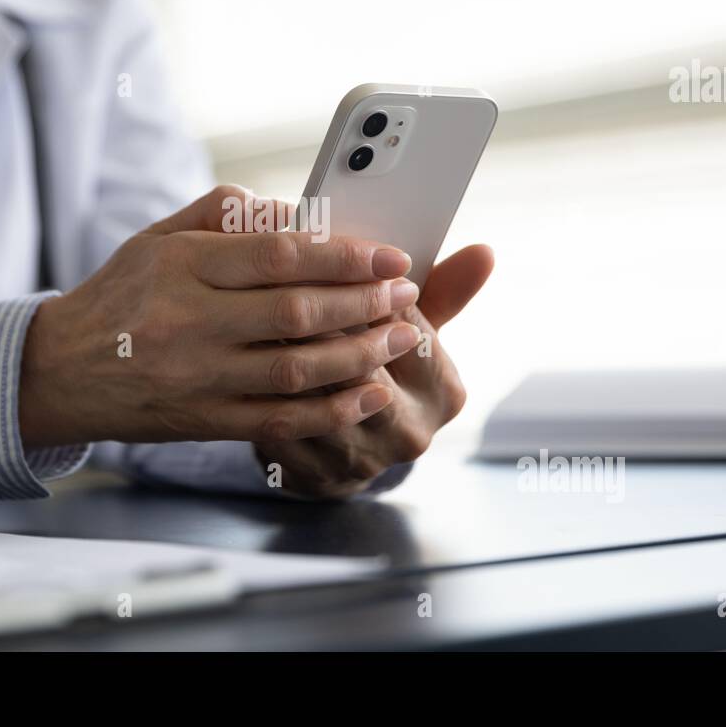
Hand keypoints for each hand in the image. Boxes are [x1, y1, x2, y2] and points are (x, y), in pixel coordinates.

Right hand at [18, 186, 423, 447]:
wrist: (59, 371)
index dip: (344, 257)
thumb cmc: (121, 293)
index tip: (390, 256)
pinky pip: (280, 420)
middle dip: (364, 303)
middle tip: (406, 293)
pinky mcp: (204, 421)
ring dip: (360, 354)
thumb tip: (300, 213)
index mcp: (181, 265)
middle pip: (296, 313)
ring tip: (400, 337)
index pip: (278, 256)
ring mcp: (198, 378)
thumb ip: (225, 213)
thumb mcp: (158, 236)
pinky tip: (370, 393)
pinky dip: (332, 410)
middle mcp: (189, 322)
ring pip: (295, 369)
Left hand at [254, 244, 493, 498]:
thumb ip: (445, 291)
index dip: (363, 285)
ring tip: (254, 306)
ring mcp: (364, 458)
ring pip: (318, 392)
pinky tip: (241, 353)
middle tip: (281, 272)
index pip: (405, 324)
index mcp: (444, 390)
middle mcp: (411, 430)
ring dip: (285, 348)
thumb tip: (484, 251)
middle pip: (361, 360)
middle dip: (321, 314)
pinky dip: (260, 386)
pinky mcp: (317, 474)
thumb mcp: (417, 333)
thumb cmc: (383, 372)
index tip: (327, 251)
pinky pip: (283, 423)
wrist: (347, 454)